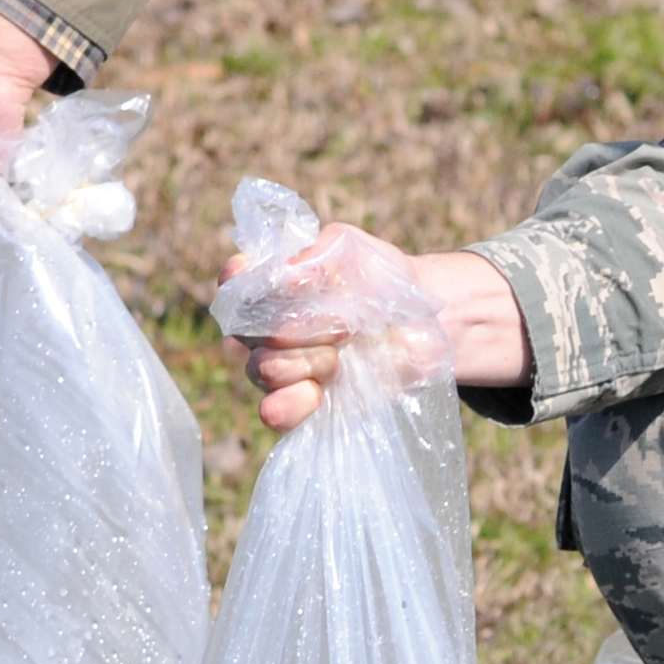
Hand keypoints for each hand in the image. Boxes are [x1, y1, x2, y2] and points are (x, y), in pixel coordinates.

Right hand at [223, 235, 533, 431]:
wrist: (428, 327)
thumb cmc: (386, 281)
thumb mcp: (356, 251)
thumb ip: (321, 255)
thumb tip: (290, 279)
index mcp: (272, 284)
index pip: (235, 283)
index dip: (238, 282)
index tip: (253, 281)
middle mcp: (267, 328)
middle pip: (246, 333)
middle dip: (291, 330)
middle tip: (342, 327)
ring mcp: (284, 368)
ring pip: (261, 370)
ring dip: (301, 363)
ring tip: (340, 358)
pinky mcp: (304, 405)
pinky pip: (275, 413)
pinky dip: (287, 406)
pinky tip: (312, 395)